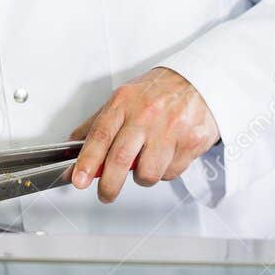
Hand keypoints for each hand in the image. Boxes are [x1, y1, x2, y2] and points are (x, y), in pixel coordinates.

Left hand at [70, 67, 219, 204]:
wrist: (199, 80)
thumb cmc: (158, 91)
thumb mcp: (124, 98)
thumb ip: (98, 123)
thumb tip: (74, 146)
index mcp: (124, 102)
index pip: (100, 135)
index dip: (87, 162)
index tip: (78, 180)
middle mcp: (147, 115)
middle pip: (121, 159)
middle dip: (109, 185)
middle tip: (105, 194)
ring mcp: (171, 129)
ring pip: (148, 173)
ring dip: (143, 176)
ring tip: (146, 162)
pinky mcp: (192, 142)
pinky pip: (171, 173)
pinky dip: (166, 170)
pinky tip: (167, 154)